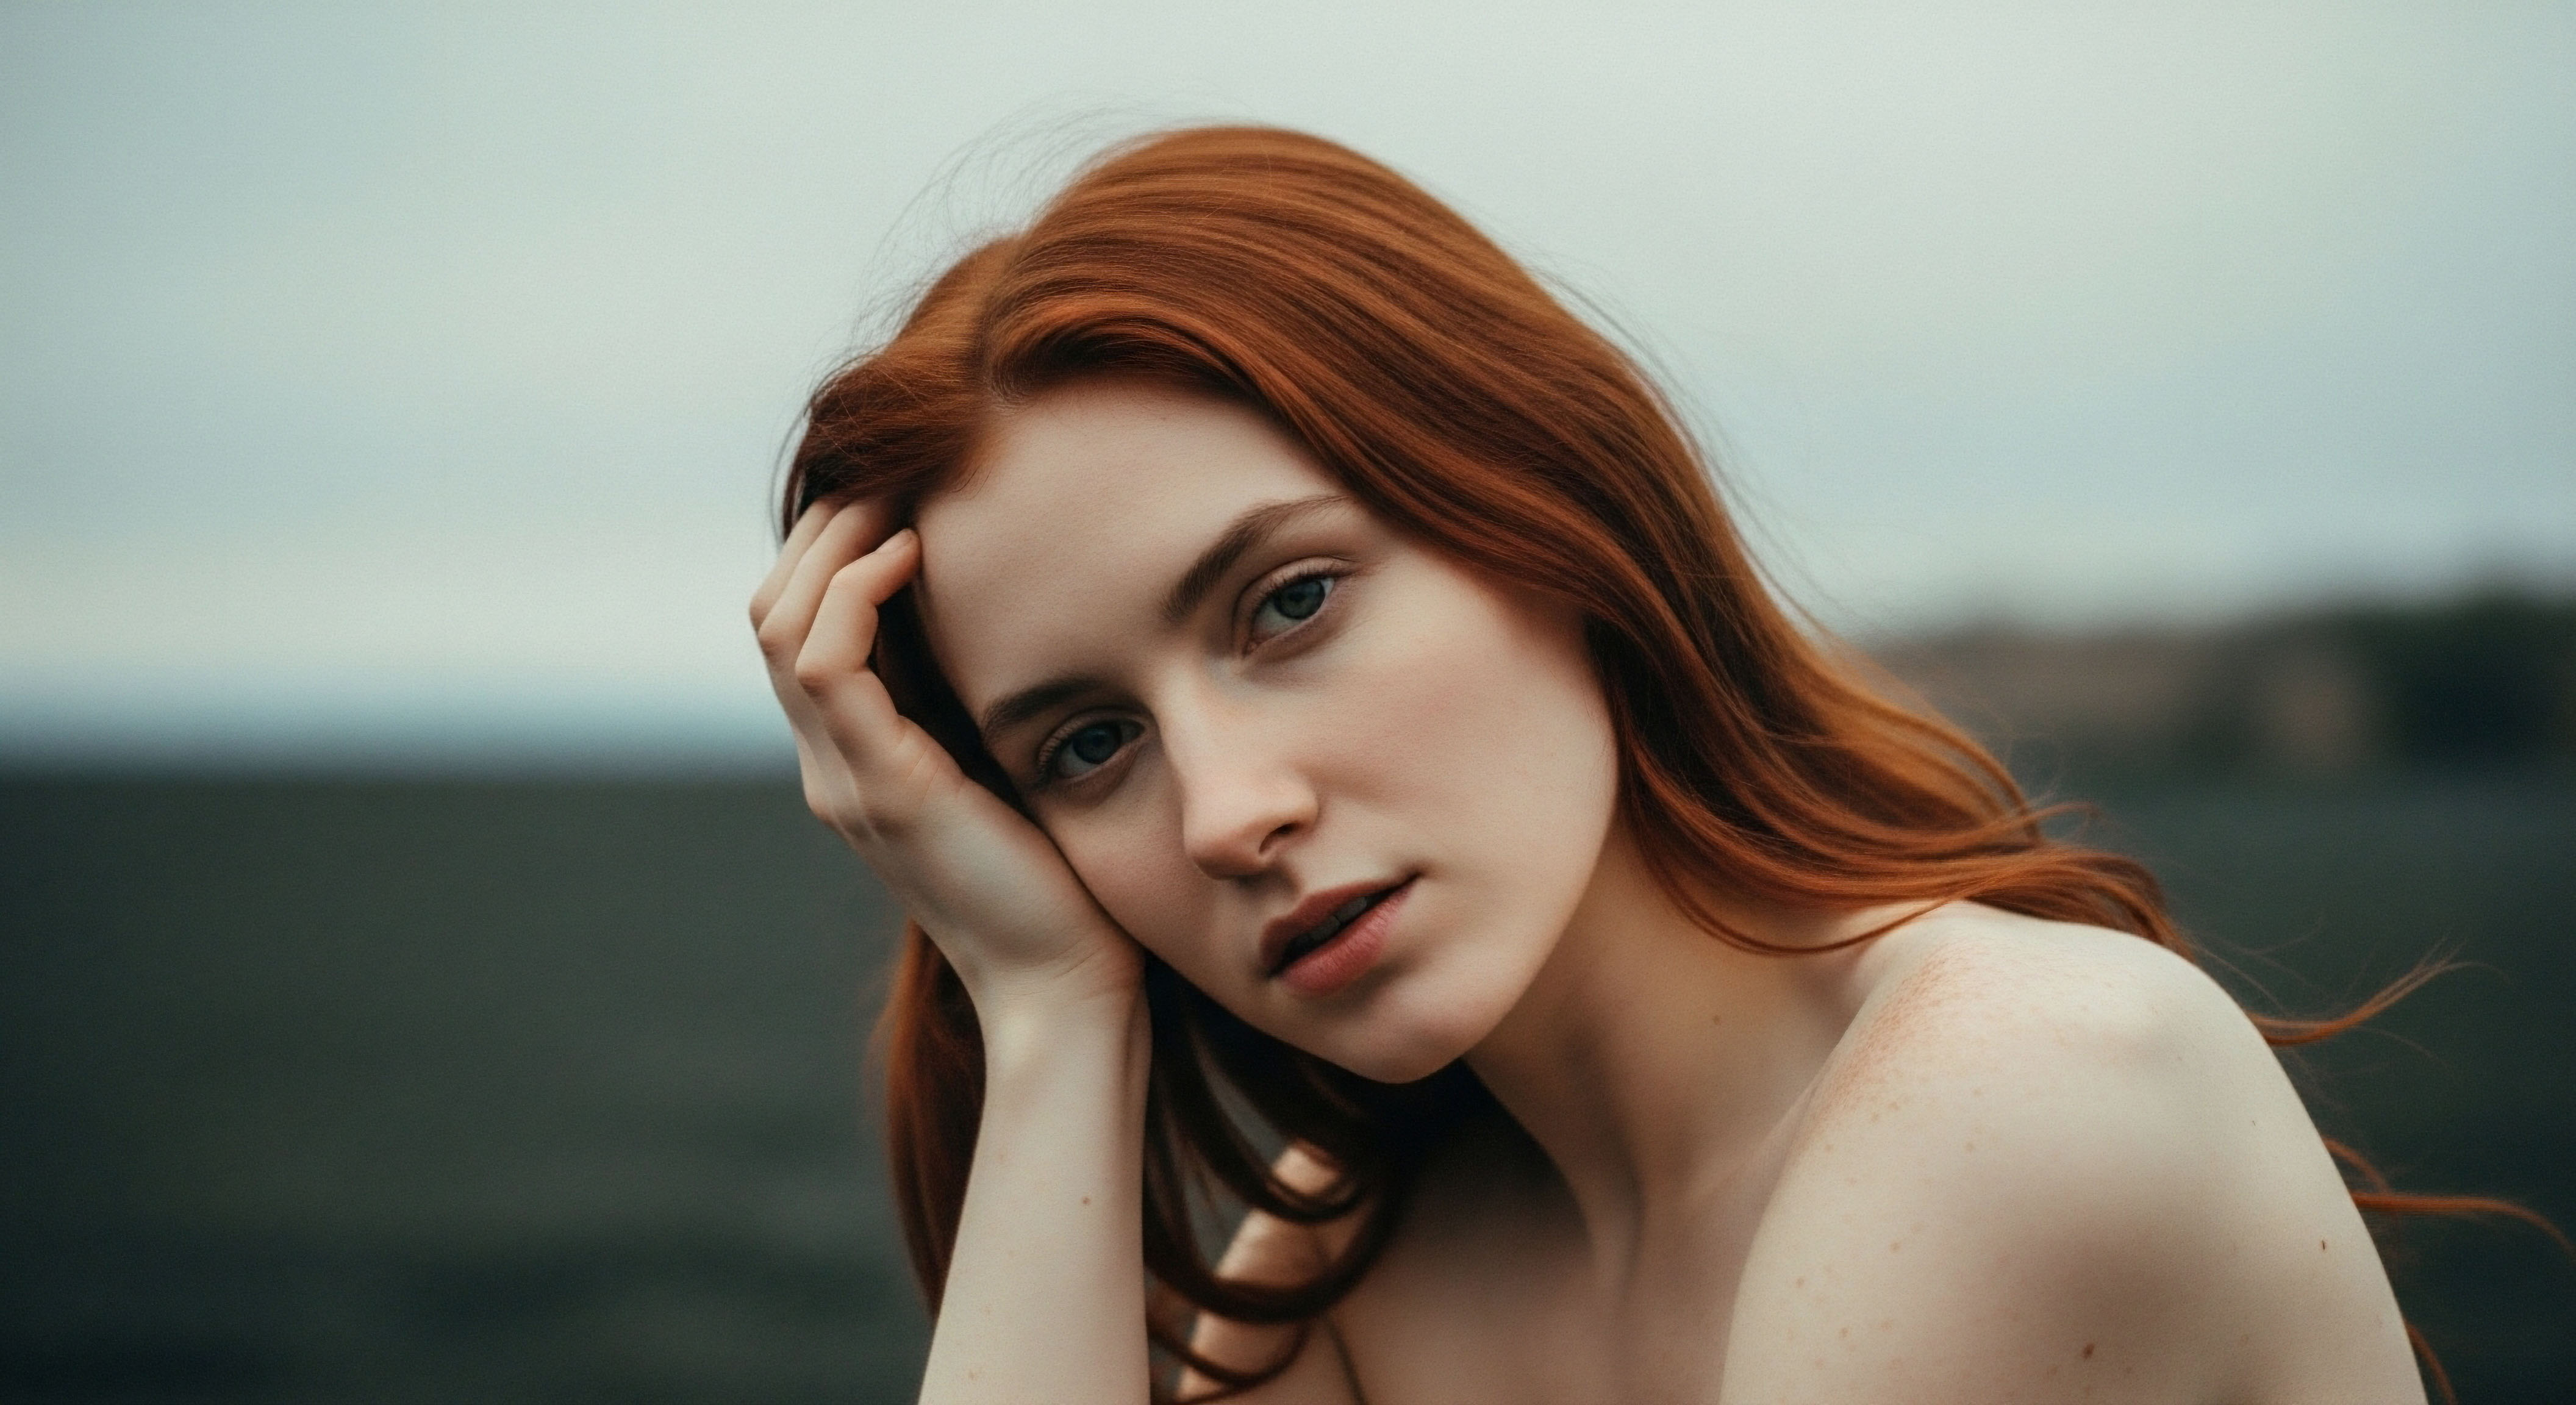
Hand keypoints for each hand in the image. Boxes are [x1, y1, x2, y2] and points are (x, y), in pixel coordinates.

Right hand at [751, 500, 1141, 1016]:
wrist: (1069, 984)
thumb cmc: (1064, 878)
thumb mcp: (1013, 763)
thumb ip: (987, 704)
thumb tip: (1018, 610)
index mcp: (856, 758)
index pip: (799, 624)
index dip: (834, 544)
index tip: (904, 487)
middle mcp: (831, 766)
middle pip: (772, 607)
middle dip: (823, 524)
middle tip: (891, 467)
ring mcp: (844, 779)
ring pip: (782, 622)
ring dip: (834, 539)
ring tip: (898, 492)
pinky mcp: (882, 788)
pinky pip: (826, 662)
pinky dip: (858, 590)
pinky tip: (917, 552)